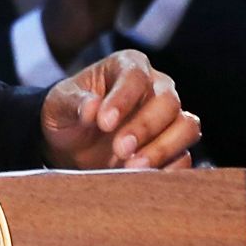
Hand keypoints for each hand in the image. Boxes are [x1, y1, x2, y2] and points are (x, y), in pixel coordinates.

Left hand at [40, 49, 200, 170]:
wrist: (73, 146)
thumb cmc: (69, 116)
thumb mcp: (59, 105)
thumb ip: (74, 103)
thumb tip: (92, 108)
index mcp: (127, 67)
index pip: (135, 75)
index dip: (123, 99)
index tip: (104, 122)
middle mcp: (156, 88)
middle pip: (168, 101)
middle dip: (144, 127)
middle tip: (120, 149)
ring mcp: (169, 119)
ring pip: (186, 127)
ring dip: (163, 148)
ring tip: (133, 167)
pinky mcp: (174, 148)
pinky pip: (185, 157)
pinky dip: (170, 169)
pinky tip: (145, 179)